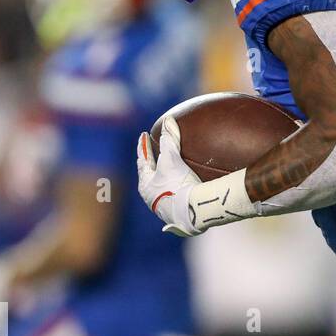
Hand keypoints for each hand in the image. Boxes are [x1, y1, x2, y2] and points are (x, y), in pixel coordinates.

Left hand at [136, 116, 203, 236]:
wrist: (192, 213)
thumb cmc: (177, 185)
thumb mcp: (172, 159)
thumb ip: (169, 140)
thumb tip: (168, 120)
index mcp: (145, 185)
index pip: (142, 161)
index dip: (143, 147)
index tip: (143, 135)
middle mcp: (152, 197)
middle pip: (149, 176)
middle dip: (151, 164)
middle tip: (152, 152)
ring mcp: (165, 207)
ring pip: (162, 188)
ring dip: (164, 178)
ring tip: (169, 170)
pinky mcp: (179, 214)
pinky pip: (177, 196)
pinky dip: (178, 188)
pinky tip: (185, 189)